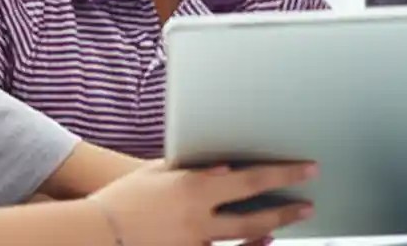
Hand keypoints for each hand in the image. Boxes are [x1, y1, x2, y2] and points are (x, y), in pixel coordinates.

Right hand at [87, 160, 315, 245]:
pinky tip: (262, 241)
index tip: (307, 169)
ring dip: (270, 228)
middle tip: (309, 204)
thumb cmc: (124, 198)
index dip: (283, 174)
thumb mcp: (157, 172)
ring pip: (245, 238)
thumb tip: (224, 168)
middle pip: (256, 216)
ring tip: (287, 220)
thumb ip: (192, 168)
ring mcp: (195, 243)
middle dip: (287, 210)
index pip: (251, 179)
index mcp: (194, 189)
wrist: (98, 234)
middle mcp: (200, 219)